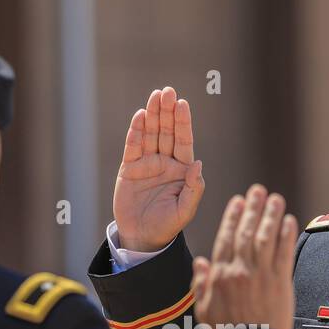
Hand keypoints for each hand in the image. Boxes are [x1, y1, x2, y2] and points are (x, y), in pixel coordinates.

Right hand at [113, 86, 203, 251]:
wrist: (142, 237)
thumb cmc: (167, 225)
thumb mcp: (184, 211)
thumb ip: (194, 188)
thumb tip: (198, 163)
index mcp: (182, 170)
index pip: (184, 141)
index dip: (183, 122)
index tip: (182, 104)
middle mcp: (166, 162)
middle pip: (167, 132)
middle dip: (167, 111)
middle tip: (167, 91)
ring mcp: (147, 163)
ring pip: (151, 134)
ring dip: (153, 115)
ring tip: (155, 96)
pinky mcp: (129, 168)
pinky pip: (133, 146)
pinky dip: (136, 131)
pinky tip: (140, 116)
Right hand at [191, 185, 296, 328]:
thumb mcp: (204, 310)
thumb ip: (201, 284)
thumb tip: (201, 262)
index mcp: (220, 276)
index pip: (226, 239)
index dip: (233, 217)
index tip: (238, 201)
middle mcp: (239, 271)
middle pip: (246, 232)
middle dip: (253, 209)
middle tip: (259, 191)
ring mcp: (261, 276)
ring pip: (266, 238)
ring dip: (271, 215)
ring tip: (276, 199)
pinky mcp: (280, 283)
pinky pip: (284, 253)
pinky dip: (286, 235)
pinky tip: (289, 221)